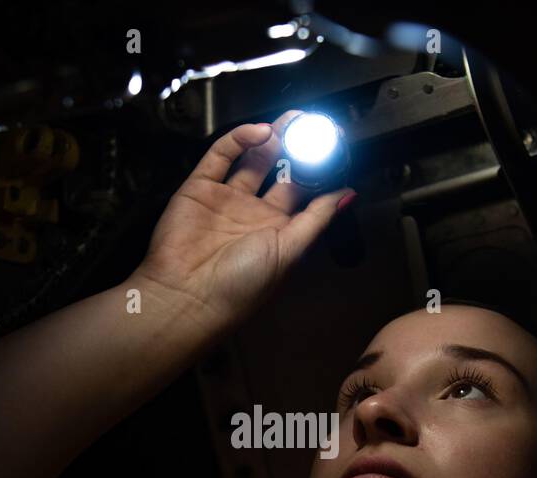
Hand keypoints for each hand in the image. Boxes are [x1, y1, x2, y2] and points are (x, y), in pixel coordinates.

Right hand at [133, 109, 355, 329]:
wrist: (187, 297)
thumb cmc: (242, 286)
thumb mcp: (290, 251)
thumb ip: (317, 218)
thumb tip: (349, 193)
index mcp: (280, 232)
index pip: (305, 191)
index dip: (319, 168)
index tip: (334, 144)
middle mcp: (254, 214)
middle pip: (280, 170)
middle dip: (297, 147)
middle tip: (312, 124)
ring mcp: (226, 199)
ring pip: (253, 158)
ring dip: (273, 138)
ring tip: (291, 121)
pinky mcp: (199, 188)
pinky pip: (220, 155)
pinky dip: (239, 139)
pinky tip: (260, 132)